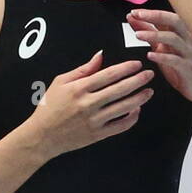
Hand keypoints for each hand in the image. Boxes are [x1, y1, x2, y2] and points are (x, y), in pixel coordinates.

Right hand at [25, 50, 155, 158]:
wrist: (42, 136)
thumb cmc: (49, 108)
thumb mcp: (60, 82)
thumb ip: (82, 70)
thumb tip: (100, 56)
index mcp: (78, 89)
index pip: (108, 75)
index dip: (126, 68)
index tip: (137, 64)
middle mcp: (88, 104)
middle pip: (120, 89)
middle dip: (138, 80)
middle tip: (150, 74)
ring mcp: (93, 120)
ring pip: (124, 107)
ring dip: (139, 98)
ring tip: (148, 91)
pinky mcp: (97, 134)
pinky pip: (120, 126)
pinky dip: (131, 118)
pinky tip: (136, 110)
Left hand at [126, 8, 191, 104]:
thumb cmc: (181, 67)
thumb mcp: (162, 48)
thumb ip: (149, 33)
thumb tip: (133, 18)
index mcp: (180, 34)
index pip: (166, 17)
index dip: (151, 13)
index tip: (134, 11)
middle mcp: (185, 40)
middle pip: (174, 21)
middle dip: (156, 16)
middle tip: (138, 15)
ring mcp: (187, 53)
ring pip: (174, 39)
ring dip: (155, 35)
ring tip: (138, 35)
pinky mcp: (188, 67)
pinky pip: (176, 60)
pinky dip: (162, 57)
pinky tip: (150, 55)